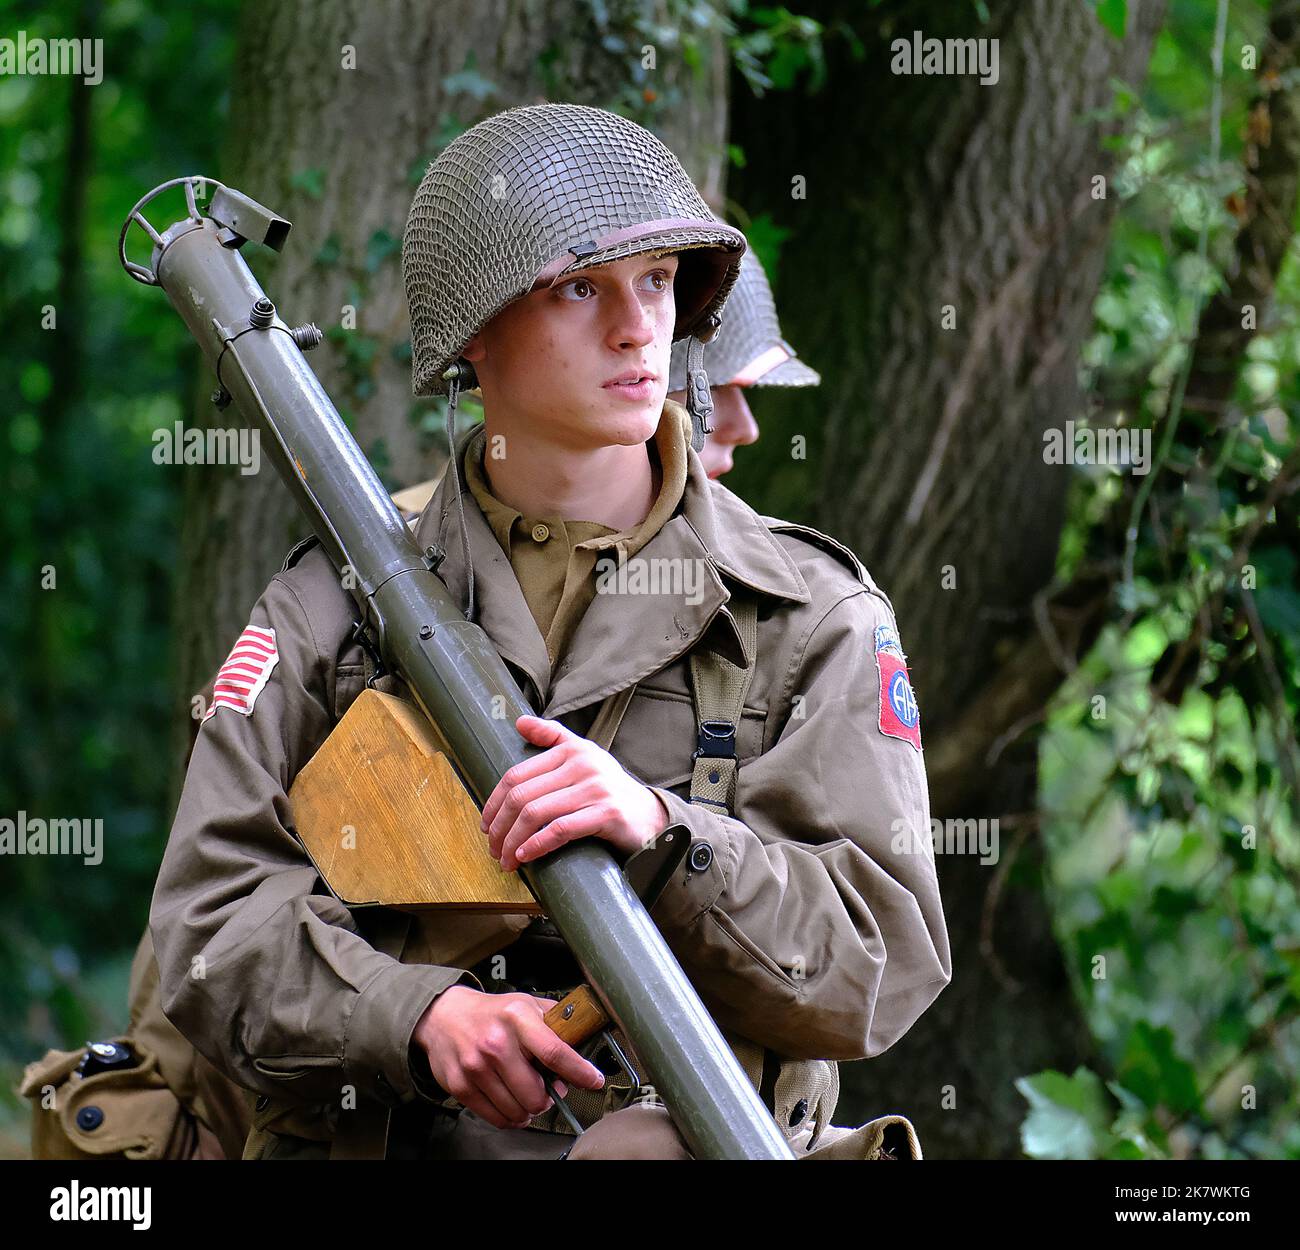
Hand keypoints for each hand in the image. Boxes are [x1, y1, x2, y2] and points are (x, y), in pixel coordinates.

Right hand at [413, 985, 605, 1129]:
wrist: (444, 1016)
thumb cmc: (492, 1013)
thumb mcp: (526, 1004)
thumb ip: (555, 1023)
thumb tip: (582, 1043)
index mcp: (517, 1018)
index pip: (555, 1052)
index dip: (579, 1072)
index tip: (594, 1081)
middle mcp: (496, 1043)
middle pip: (536, 1093)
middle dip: (548, 1098)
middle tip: (548, 1090)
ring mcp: (476, 1066)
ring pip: (517, 1110)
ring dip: (529, 1110)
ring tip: (528, 1095)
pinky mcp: (461, 1086)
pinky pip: (496, 1117)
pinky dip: (510, 1118)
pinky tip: (512, 1105)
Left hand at [481, 715, 669, 870]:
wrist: (650, 815)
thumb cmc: (609, 790)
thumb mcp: (584, 756)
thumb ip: (553, 737)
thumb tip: (518, 722)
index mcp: (571, 749)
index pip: (517, 775)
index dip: (494, 802)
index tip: (486, 825)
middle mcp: (582, 764)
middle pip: (522, 796)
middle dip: (500, 827)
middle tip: (492, 848)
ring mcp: (596, 788)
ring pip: (536, 814)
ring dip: (513, 842)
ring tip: (505, 859)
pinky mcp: (607, 813)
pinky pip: (560, 830)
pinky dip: (537, 845)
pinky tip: (525, 857)